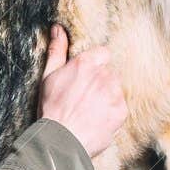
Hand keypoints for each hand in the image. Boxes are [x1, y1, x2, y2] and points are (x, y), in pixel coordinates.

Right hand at [37, 24, 126, 156]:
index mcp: (86, 63)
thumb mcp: (48, 76)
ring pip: (115, 90)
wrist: (61, 141)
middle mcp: (104, 74)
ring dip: (106, 97)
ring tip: (88, 111)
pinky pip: (119, 107)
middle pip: (108, 73)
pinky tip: (95, 120)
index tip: (86, 77)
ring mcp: (114, 93)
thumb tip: (58, 28)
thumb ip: (57, 50)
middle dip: (99, 82)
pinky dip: (110, 113)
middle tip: (84, 98)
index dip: (95, 65)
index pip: (103, 54)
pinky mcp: (121, 111)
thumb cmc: (51, 108)